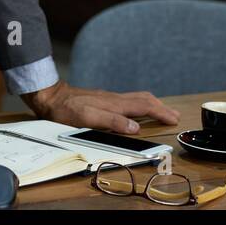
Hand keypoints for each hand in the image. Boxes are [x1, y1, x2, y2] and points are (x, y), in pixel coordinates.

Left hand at [21, 81, 180, 133]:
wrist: (51, 96)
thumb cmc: (65, 110)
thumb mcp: (86, 118)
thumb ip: (111, 121)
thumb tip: (134, 127)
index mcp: (114, 103)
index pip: (144, 106)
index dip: (160, 112)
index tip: (174, 119)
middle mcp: (114, 98)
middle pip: (144, 100)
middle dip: (161, 107)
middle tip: (175, 116)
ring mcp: (109, 98)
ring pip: (137, 98)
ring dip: (153, 104)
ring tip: (163, 110)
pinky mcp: (103, 99)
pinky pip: (129, 100)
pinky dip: (141, 104)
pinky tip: (138, 109)